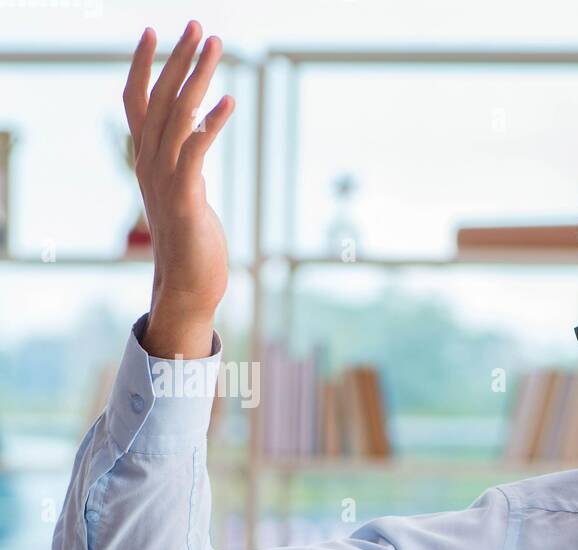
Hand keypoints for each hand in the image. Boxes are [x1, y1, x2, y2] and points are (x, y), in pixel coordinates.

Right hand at [124, 21, 233, 357]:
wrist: (189, 284)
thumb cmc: (193, 239)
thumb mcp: (186, 188)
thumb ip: (186, 156)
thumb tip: (196, 128)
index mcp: (146, 158)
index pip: (136, 99)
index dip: (144, 64)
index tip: (155, 30)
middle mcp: (149, 163)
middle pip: (159, 97)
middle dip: (178, 57)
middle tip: (198, 25)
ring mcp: (164, 179)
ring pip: (176, 115)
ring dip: (197, 78)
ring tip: (215, 47)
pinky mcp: (186, 197)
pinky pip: (196, 151)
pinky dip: (212, 124)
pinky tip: (230, 102)